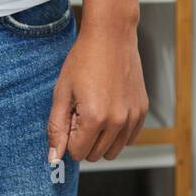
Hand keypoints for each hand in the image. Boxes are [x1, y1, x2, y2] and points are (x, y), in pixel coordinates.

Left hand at [47, 20, 148, 161]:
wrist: (111, 36)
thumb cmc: (83, 60)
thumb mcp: (61, 93)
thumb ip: (56, 129)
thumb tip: (54, 158)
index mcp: (94, 118)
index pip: (76, 153)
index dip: (68, 137)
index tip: (70, 116)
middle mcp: (117, 121)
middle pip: (94, 155)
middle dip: (83, 139)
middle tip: (81, 111)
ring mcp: (132, 117)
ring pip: (113, 151)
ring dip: (101, 139)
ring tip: (96, 111)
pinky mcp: (142, 110)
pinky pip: (128, 139)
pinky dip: (117, 132)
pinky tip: (110, 109)